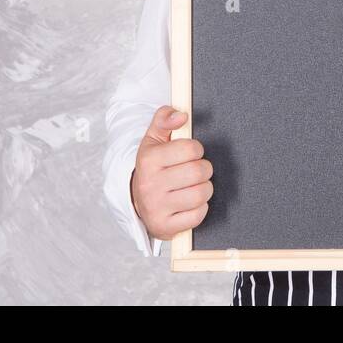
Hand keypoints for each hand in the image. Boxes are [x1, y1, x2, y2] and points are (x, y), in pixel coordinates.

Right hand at [131, 105, 213, 240]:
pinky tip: (190, 203)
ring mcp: (156, 207)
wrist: (138, 203)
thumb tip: (181, 115)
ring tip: (194, 186)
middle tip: (196, 171)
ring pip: (201, 193)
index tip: (191, 154)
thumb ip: (164, 120)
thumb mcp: (153, 140)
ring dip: (204, 189)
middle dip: (204, 169)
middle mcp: (150, 184)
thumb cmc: (152, 168)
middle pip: (199, 171)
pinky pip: (198, 215)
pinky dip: (200, 209)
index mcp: (148, 160)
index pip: (190, 149)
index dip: (197, 149)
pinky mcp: (164, 227)